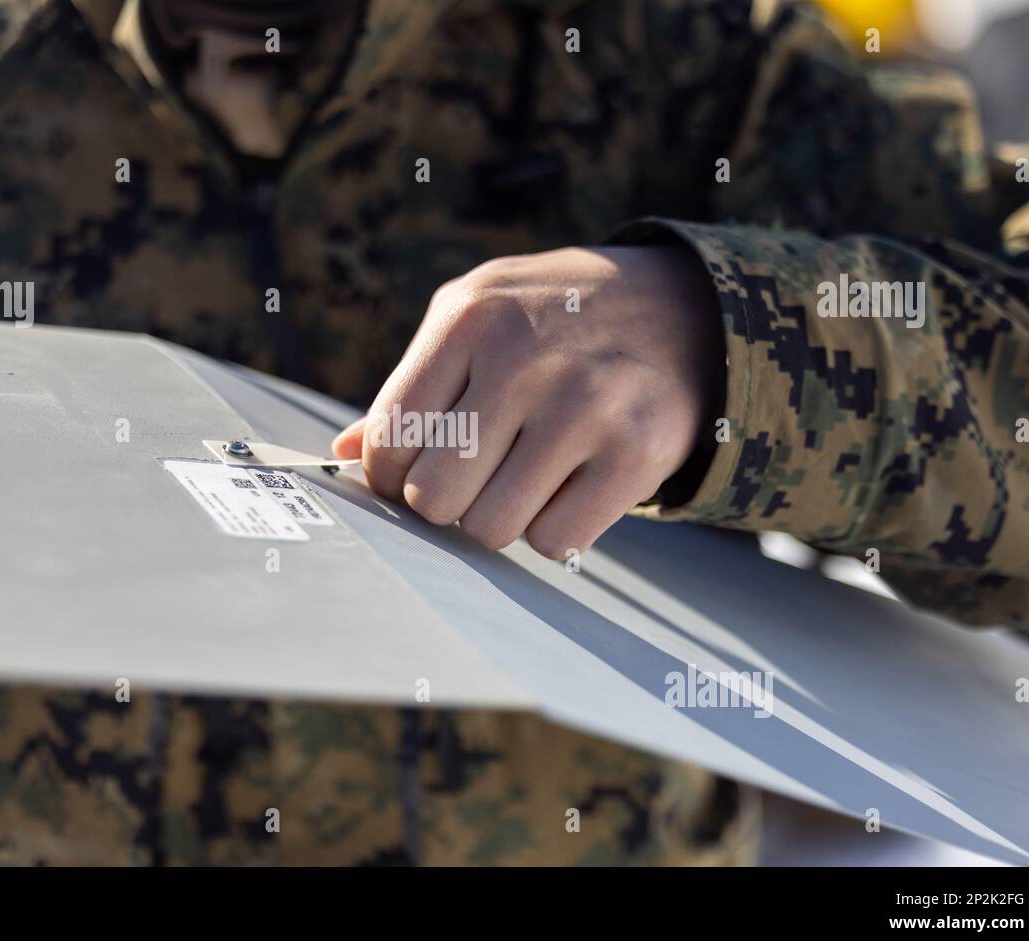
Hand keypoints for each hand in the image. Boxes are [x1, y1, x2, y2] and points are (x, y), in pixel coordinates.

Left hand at [332, 245, 724, 558]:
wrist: (685, 310)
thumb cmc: (555, 320)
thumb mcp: (478, 317)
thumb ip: (412, 386)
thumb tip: (343, 454)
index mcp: (469, 319)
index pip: (390, 440)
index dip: (391, 475)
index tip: (419, 471)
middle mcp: (524, 358)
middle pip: (434, 497)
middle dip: (448, 501)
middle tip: (479, 476)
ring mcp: (584, 406)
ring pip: (491, 529)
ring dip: (502, 517)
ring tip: (529, 474)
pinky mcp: (636, 454)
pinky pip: (555, 542)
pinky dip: (556, 530)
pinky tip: (571, 487)